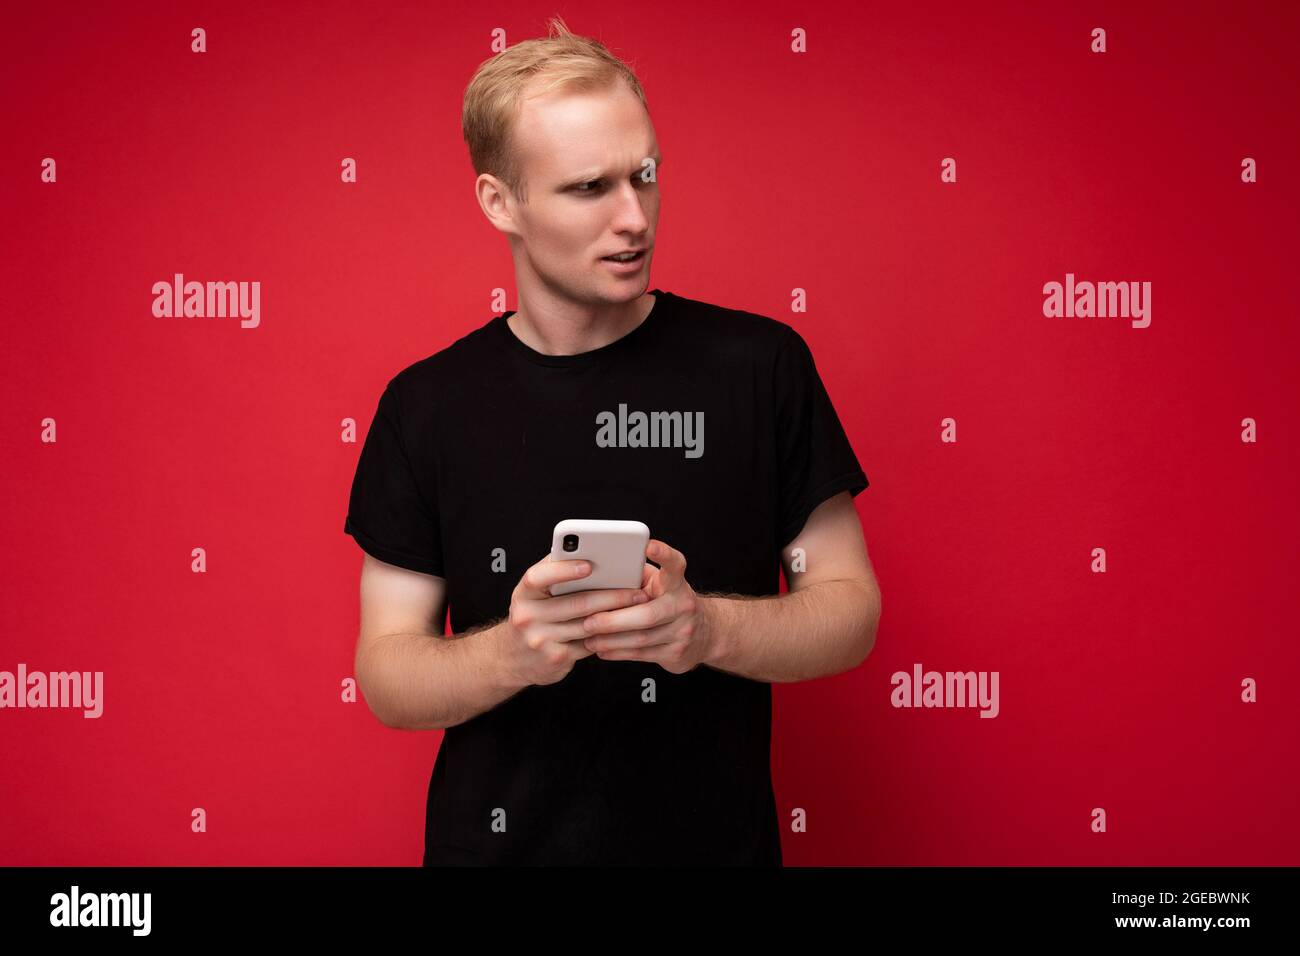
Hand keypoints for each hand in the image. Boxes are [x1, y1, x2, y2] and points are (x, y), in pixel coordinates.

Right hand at [500, 553, 650, 686]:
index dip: (563, 570)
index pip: (538, 577)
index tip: (590, 565)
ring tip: (638, 607)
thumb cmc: (534, 615)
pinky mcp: (555, 659)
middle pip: (576, 603)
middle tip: (637, 590)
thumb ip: (555, 573)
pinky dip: (608, 634)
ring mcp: (540, 640)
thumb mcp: (535, 593)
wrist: (513, 658)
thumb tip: (592, 551)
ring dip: (617, 615)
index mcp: (524, 593)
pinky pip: (589, 644)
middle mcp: (527, 616)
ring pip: (588, 625)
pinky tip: (625, 627)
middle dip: (612, 595)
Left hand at [582, 539, 713, 673]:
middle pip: (648, 614)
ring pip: (641, 639)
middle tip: (589, 620)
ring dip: (610, 640)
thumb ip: (637, 577)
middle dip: (614, 620)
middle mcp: (683, 606)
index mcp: (677, 584)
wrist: (703, 634)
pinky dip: (618, 652)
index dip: (664, 555)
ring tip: (588, 637)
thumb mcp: (660, 585)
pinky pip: (641, 654)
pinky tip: (601, 649)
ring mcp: (682, 632)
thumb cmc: (668, 602)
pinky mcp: (676, 653)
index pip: (675, 565)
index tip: (649, 545)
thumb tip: (599, 571)